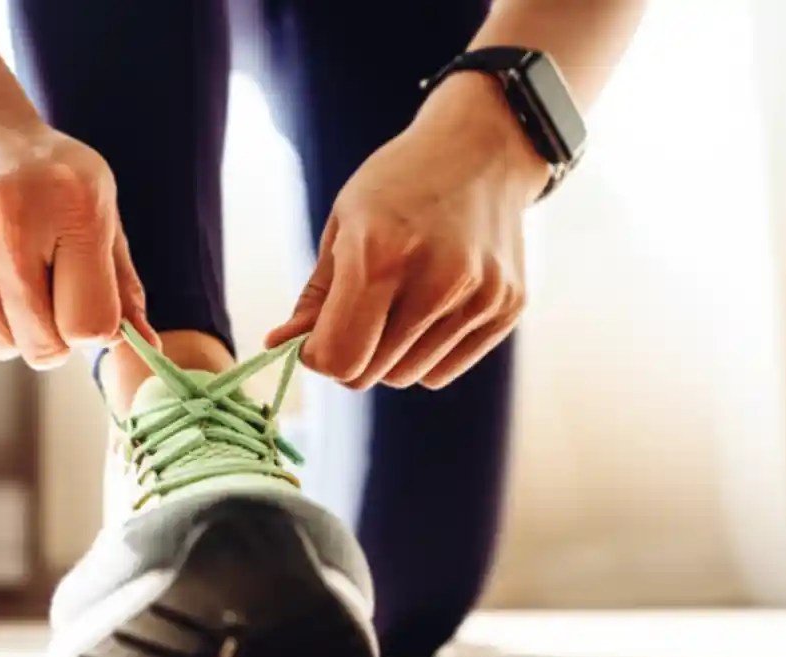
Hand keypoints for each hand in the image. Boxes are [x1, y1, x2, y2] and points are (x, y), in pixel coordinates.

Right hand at [0, 110, 158, 367]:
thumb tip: (147, 350)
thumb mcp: (101, 212)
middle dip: (55, 337)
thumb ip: (122, 286)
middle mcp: (7, 218)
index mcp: (72, 206)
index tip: (88, 304)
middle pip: (40, 345)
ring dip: (14, 328)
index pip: (88, 324)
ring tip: (14, 278)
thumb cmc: (49, 178)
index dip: (94, 327)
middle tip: (52, 297)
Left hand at [267, 73, 547, 389]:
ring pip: (406, 378)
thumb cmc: (398, 185)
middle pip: (369, 374)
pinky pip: (442, 372)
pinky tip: (431, 307)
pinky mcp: (507, 307)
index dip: (317, 355)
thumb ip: (315, 296)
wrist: (480, 150)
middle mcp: (436, 280)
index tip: (316, 336)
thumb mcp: (343, 225)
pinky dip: (425, 353)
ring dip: (389, 355)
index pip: (339, 358)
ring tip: (398, 301)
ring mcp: (479, 297)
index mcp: (381, 253)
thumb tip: (278, 345)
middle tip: (354, 315)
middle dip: (350, 355)